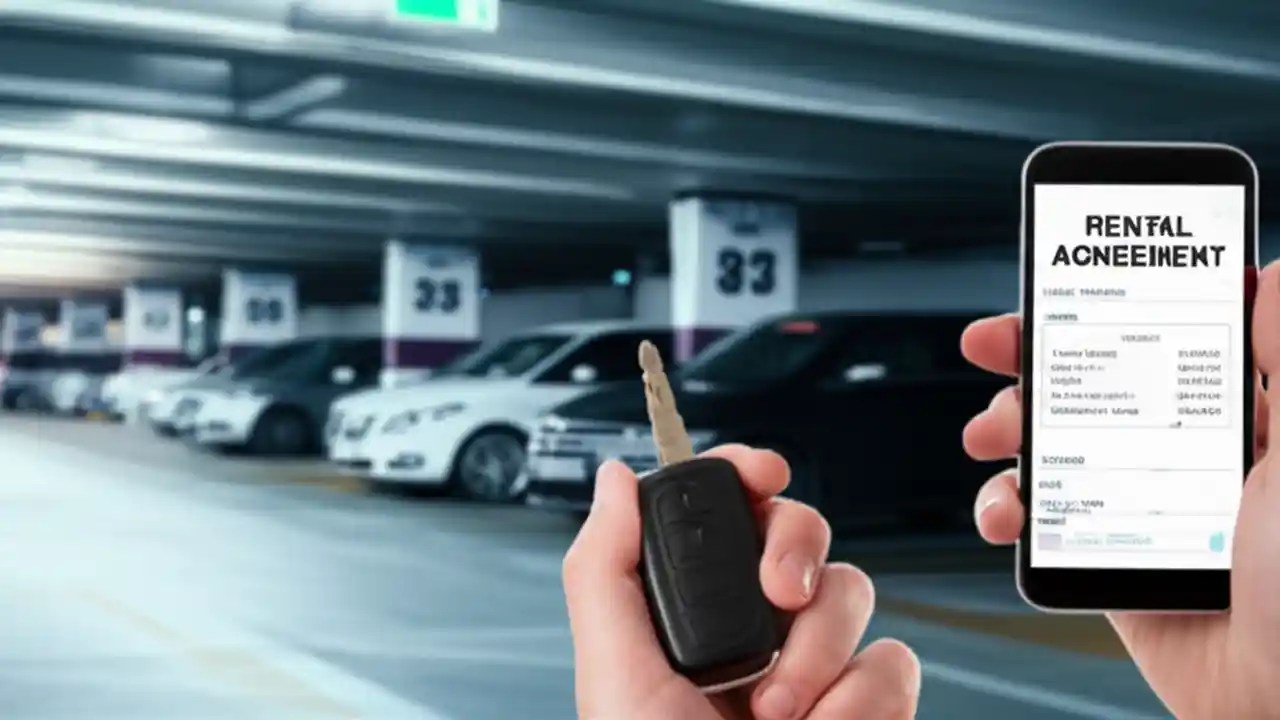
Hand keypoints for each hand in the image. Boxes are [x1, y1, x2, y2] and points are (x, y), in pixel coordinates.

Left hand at [563, 445, 920, 719]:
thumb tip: (616, 478)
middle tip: (778, 594)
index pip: (726, 516)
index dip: (747, 476)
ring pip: (855, 594)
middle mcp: (753, 635)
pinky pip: (895, 663)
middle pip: (801, 534)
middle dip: (796, 551)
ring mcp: (814, 672)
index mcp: (687, 616)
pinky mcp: (865, 711)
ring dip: (819, 651)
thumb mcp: (613, 675)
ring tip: (779, 714)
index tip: (762, 471)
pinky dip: (863, 700)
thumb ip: (606, 568)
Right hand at [961, 263, 1279, 719]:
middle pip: (1096, 381)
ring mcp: (1141, 504)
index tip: (1064, 277)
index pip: (1169, 334)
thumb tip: (1276, 276)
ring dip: (1007, 430)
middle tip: (992, 345)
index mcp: (1246, 418)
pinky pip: (1041, 520)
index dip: (1111, 301)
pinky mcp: (1105, 556)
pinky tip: (1006, 514)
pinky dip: (1006, 509)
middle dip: (1033, 360)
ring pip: (1056, 445)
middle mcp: (1188, 453)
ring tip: (989, 436)